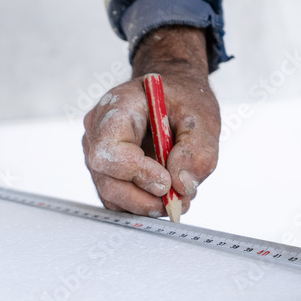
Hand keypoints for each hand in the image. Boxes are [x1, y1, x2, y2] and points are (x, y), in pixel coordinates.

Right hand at [82, 26, 220, 217]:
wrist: (172, 96)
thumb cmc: (182, 100)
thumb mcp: (202, 118)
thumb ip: (196, 151)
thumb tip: (182, 184)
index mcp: (118, 106)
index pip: (109, 149)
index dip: (137, 172)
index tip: (167, 182)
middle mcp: (98, 130)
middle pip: (107, 180)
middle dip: (145, 198)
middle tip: (180, 199)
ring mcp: (98, 153)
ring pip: (112, 195)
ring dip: (147, 204)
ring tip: (179, 194)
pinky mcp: (106, 173)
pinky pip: (118, 199)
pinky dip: (143, 203)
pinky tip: (166, 193)